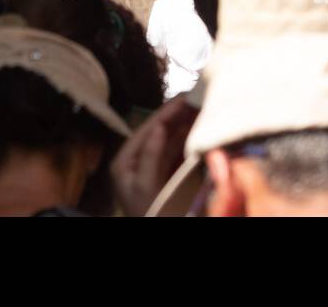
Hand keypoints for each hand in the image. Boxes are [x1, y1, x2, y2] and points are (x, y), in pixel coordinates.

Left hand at [111, 94, 198, 216]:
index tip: (185, 96)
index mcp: (125, 160)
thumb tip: (158, 128)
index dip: (167, 111)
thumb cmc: (145, 214)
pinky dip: (188, 140)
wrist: (155, 230)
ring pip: (171, 140)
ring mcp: (152, 169)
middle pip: (160, 131)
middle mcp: (136, 160)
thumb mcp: (144, 187)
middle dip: (179, 114)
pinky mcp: (165, 177)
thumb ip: (150, 156)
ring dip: (186, 124)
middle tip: (198, 97)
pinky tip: (200, 129)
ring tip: (202, 107)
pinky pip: (177, 153)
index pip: (148, 128)